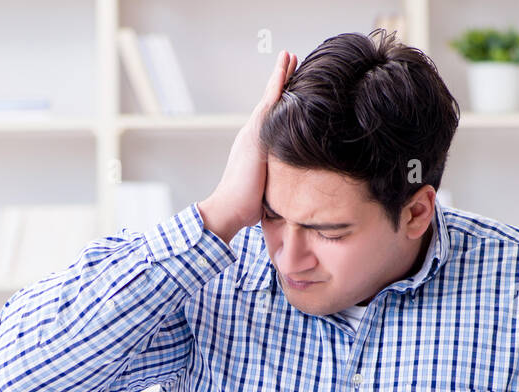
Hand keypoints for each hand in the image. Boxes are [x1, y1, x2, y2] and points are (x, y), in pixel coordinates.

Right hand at [198, 49, 295, 244]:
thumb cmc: (245, 206)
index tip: (289, 85)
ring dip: (280, 76)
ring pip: (270, 97)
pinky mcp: (255, 133)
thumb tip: (290, 188)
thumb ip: (275, 178)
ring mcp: (251, 132)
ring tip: (289, 56)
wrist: (228, 208)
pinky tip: (285, 67)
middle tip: (290, 60)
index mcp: (254, 147)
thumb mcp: (266, 187)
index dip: (280, 101)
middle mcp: (251, 135)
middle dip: (280, 81)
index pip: (270, 118)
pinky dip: (277, 83)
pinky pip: (269, 101)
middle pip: (270, 102)